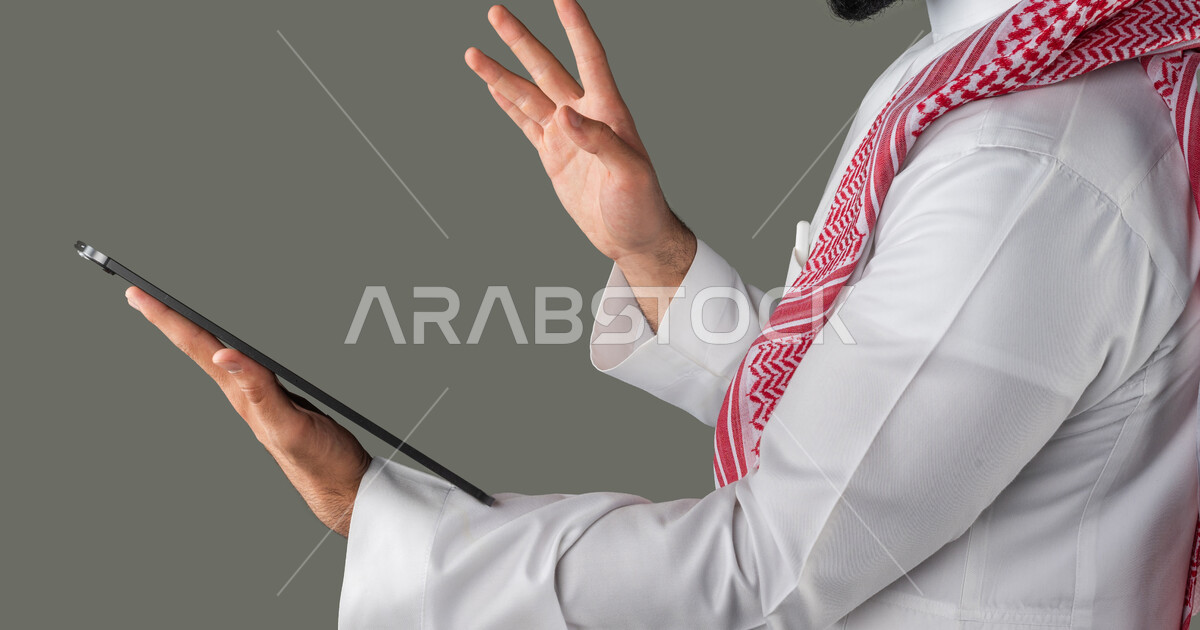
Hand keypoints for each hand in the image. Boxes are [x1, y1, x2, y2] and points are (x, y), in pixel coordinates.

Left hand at [124, 286, 371, 536]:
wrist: (341, 485)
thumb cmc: (319, 462)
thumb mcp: (290, 424)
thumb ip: (259, 390)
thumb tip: (226, 355)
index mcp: (243, 396)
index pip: (198, 348)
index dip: (167, 320)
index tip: (138, 297)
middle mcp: (243, 395)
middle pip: (198, 349)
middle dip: (168, 321)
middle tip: (140, 297)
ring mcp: (257, 399)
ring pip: (216, 356)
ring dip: (191, 334)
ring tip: (171, 318)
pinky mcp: (275, 401)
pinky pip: (243, 366)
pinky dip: (227, 348)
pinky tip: (226, 348)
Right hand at [465, 1, 695, 292]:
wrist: (632, 237)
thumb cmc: (642, 206)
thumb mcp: (630, 174)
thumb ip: (601, 141)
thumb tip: (566, 114)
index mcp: (609, 112)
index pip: (590, 58)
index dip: (576, 27)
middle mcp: (585, 116)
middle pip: (547, 69)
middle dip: (521, 41)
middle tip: (496, 13)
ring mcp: (566, 135)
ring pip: (528, 95)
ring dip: (501, 74)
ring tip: (473, 52)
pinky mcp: (553, 155)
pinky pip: (525, 124)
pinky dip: (507, 105)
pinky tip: (492, 86)